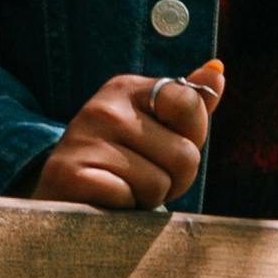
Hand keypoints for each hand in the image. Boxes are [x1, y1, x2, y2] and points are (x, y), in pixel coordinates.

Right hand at [27, 67, 221, 210]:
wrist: (60, 191)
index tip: (166, 144)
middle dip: (174, 179)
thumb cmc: (118, 160)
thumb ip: (187, 103)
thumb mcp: (153, 125)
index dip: (191, 137)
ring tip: (123, 188)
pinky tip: (106, 200)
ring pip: (160, 183)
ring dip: (148, 198)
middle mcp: (103, 107)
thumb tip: (217, 69)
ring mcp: (85, 139)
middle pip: (185, 155)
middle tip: (142, 177)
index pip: (190, 103)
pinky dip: (125, 208)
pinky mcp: (72, 174)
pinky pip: (131, 199)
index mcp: (126, 89)